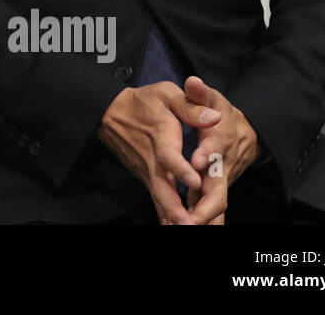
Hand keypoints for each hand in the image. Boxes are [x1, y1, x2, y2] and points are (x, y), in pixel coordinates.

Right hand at [98, 82, 222, 224]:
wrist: (109, 113)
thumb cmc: (143, 102)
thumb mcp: (166, 94)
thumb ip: (190, 106)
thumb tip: (215, 117)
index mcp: (162, 137)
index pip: (169, 155)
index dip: (181, 169)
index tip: (195, 182)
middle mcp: (153, 160)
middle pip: (162, 187)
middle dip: (174, 207)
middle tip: (188, 224)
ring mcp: (148, 172)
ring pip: (159, 198)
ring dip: (170, 216)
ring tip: (183, 230)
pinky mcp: (146, 179)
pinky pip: (157, 200)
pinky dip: (165, 216)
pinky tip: (174, 227)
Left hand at [181, 76, 259, 224]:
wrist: (246, 133)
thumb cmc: (223, 113)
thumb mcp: (215, 98)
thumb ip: (201, 93)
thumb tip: (192, 81)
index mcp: (221, 140)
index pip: (216, 148)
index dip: (207, 154)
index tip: (195, 160)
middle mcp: (222, 165)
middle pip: (219, 189)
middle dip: (206, 205)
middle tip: (191, 219)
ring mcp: (219, 180)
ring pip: (215, 204)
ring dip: (204, 219)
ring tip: (184, 229)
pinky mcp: (214, 189)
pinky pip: (209, 209)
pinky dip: (202, 221)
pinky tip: (179, 229)